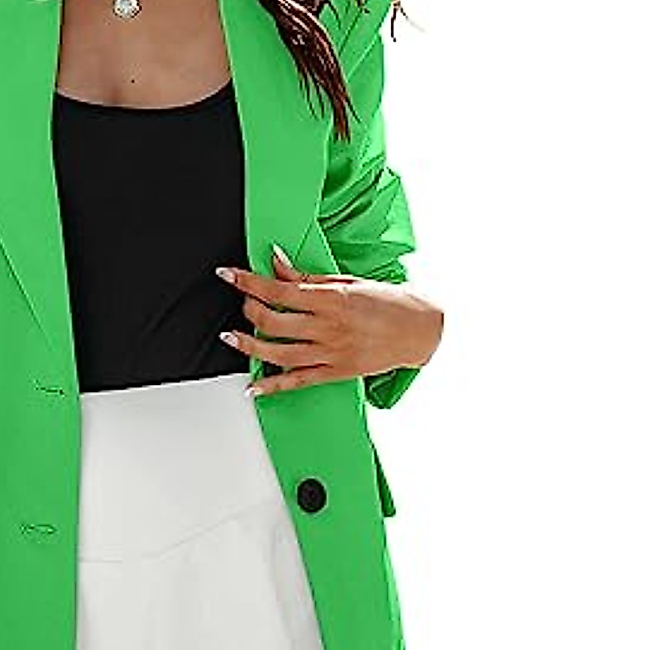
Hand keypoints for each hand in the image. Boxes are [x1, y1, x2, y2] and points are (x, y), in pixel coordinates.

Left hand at [216, 243, 442, 396]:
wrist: (420, 330)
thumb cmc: (389, 302)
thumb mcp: (348, 281)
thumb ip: (308, 277)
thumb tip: (276, 263)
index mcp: (332, 300)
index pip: (279, 289)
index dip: (248, 281)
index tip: (228, 274)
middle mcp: (328, 327)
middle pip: (272, 321)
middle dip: (248, 309)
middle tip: (242, 301)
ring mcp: (330, 353)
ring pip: (277, 353)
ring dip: (248, 346)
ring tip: (230, 337)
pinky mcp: (334, 373)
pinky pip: (296, 382)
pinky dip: (271, 386)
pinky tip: (253, 387)